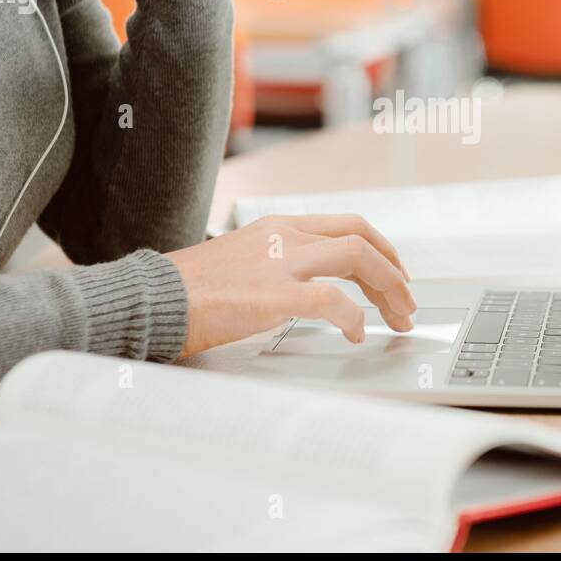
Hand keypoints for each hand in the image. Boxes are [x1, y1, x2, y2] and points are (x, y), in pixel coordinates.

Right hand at [166, 215, 416, 357]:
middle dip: (393, 270)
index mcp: (277, 227)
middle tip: (406, 301)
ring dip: (387, 289)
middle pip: (361, 237)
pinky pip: (333, 301)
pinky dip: (355, 318)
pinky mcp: (274, 294)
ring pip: (357, 258)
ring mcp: (280, 262)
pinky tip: (358, 334)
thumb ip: (275, 266)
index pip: (346, 226)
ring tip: (398, 318)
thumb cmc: (189, 290)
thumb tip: (308, 288)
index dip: (380, 249)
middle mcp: (284, 236)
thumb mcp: (240, 262)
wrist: (153, 299)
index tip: (394, 274)